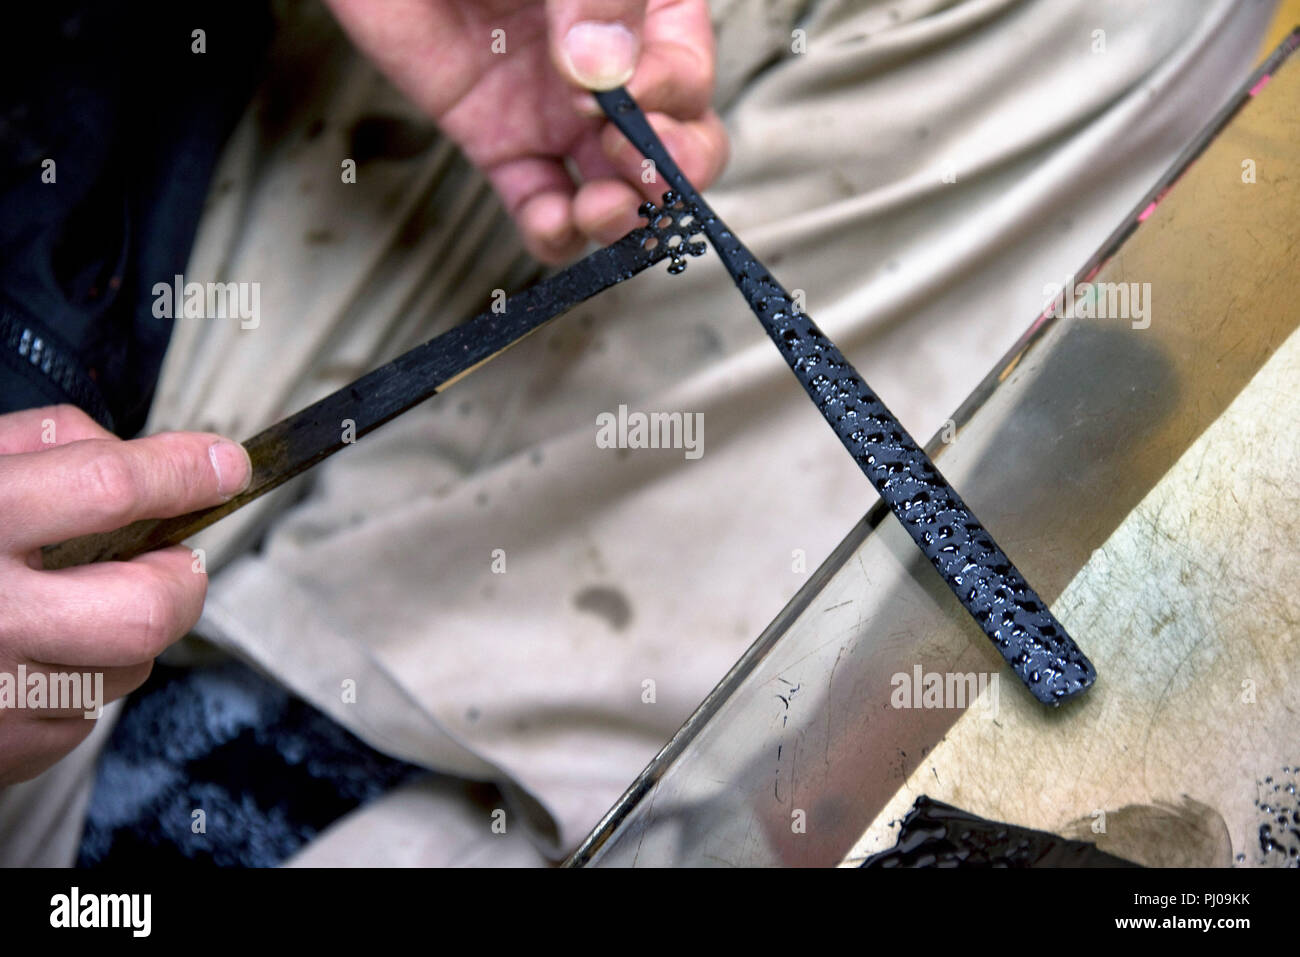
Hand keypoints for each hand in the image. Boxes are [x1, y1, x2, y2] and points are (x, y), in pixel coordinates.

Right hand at [0, 405, 251, 784]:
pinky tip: (30, 655)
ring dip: (127, 631)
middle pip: (147, 611)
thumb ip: (43, 446)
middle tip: (172, 557)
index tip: (223, 464)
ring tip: (73, 602)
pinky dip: (77, 681)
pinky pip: (81, 717)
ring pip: (127, 667)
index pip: (107, 488)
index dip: (182, 472)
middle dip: (181, 580)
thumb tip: (142, 456)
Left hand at [324, 0, 728, 262]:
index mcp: (644, 14)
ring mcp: (557, 111)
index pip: (688, 75)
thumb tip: (606, 71)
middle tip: (632, 163)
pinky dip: (551, 230)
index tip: (634, 91)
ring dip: (618, 216)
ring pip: (614, 188)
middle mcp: (609, 71)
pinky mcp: (499, 142)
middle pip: (670, 146)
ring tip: (597, 207)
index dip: (671, 98)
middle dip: (665, 175)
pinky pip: (538, 204)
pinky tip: (552, 221)